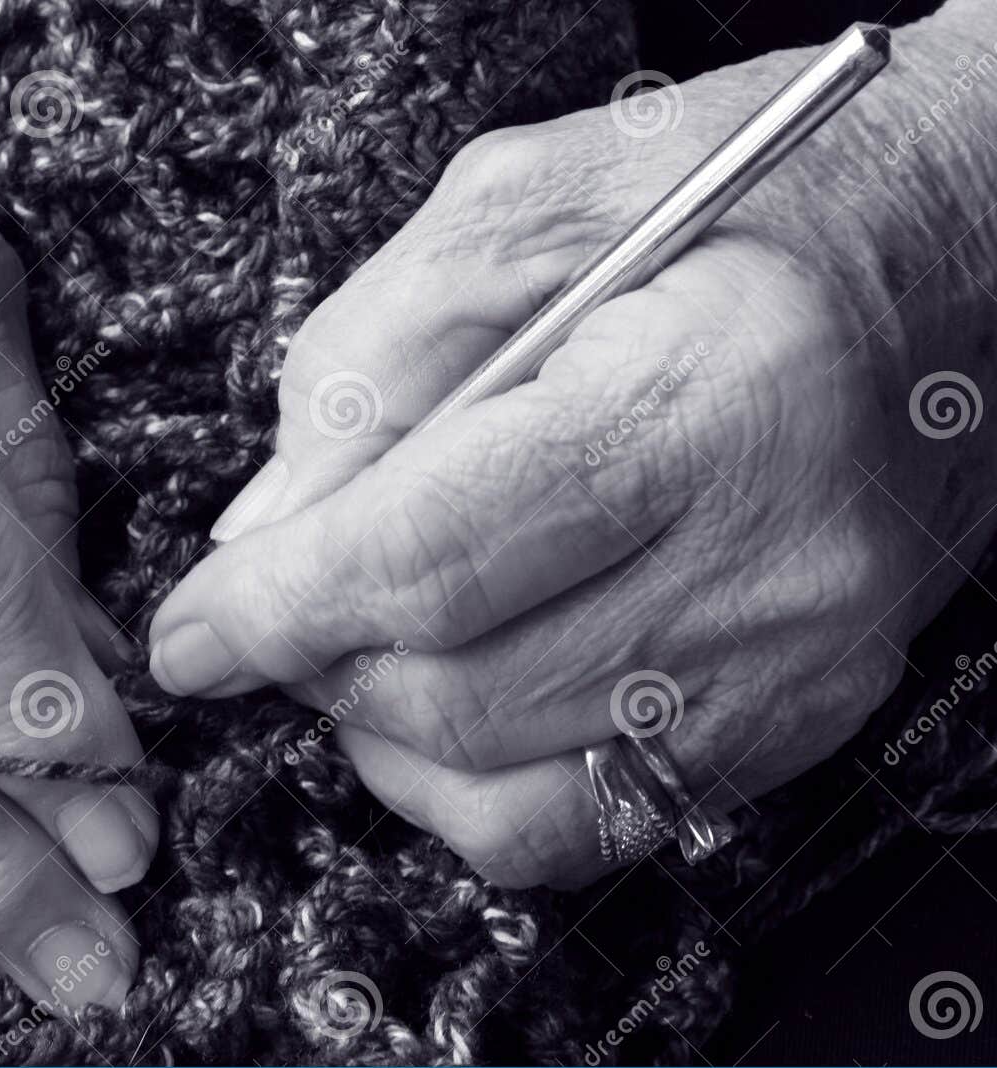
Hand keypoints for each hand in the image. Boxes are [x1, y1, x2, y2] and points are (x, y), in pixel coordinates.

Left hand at [148, 4, 996, 886]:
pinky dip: (473, 788)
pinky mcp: (792, 720)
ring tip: (358, 643)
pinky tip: (442, 707)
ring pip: (511, 790)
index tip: (189, 637)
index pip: (434, 560)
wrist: (961, 261)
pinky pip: (590, 825)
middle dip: (317, 666)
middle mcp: (764, 562)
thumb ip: (367, 364)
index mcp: (697, 399)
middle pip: (458, 695)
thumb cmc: (743, 200)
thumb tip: (265, 538)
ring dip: (381, 733)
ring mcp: (790, 666)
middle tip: (271, 612)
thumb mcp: (523, 208)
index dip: (280, 612)